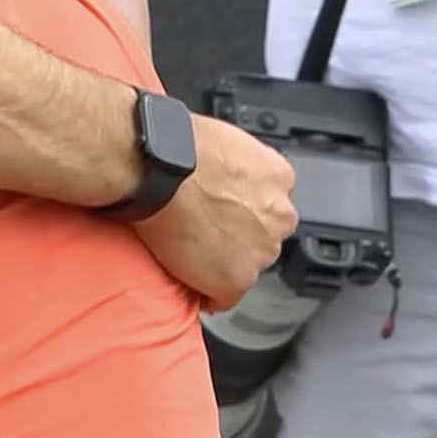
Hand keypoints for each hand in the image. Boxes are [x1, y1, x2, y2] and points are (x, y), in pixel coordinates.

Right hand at [131, 114, 298, 310]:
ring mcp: (261, 250)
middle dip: (238, 236)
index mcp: (279, 177)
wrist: (157, 166)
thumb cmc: (176, 145)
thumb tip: (222, 175)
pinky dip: (207, 293)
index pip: (270, 203)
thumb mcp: (224, 140)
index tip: (223, 211)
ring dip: (224, 262)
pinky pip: (223, 297)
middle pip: (263, 236)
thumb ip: (236, 166)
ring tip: (188, 251)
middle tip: (203, 229)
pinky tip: (187, 281)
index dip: (243, 209)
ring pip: (246, 265)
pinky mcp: (235, 279)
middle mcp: (280, 215)